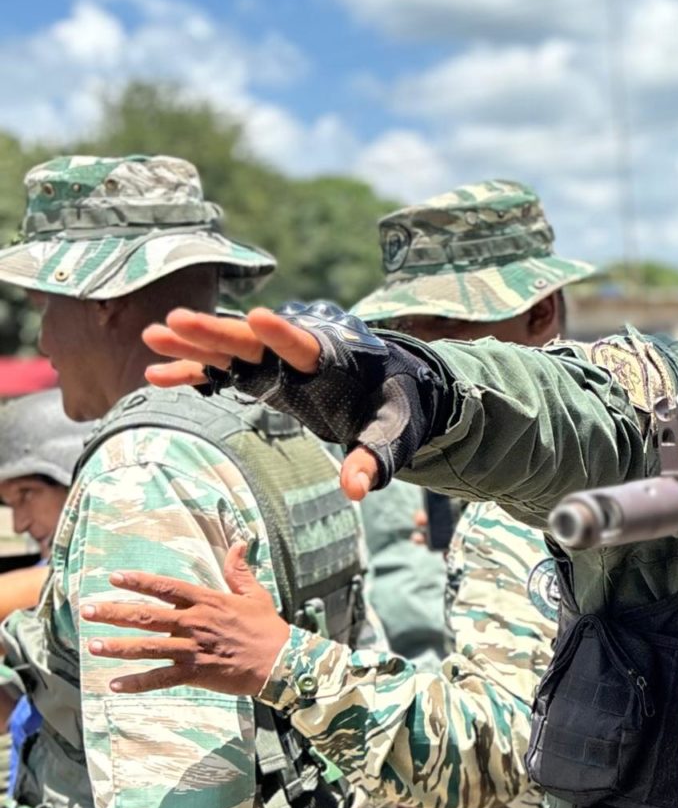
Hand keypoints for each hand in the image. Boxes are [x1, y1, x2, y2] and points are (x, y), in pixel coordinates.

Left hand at [81, 542, 291, 695]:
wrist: (283, 663)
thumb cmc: (269, 629)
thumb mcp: (255, 595)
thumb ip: (239, 571)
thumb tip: (239, 543)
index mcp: (207, 602)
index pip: (166, 588)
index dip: (139, 582)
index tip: (115, 578)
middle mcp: (195, 623)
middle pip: (146, 616)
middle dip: (114, 612)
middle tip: (87, 609)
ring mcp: (193, 649)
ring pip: (147, 647)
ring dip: (118, 646)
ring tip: (92, 644)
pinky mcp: (196, 672)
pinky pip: (161, 678)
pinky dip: (137, 683)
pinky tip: (115, 685)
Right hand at [142, 307, 382, 500]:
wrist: (393, 390)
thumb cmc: (395, 407)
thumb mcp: (392, 436)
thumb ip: (372, 460)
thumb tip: (355, 490)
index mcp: (330, 361)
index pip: (302, 346)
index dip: (283, 334)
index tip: (260, 317)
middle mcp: (295, 357)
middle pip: (251, 341)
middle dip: (215, 332)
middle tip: (176, 319)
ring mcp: (275, 364)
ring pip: (228, 349)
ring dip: (192, 344)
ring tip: (151, 335)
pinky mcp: (264, 376)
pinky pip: (222, 372)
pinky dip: (193, 372)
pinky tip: (155, 373)